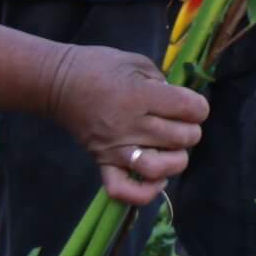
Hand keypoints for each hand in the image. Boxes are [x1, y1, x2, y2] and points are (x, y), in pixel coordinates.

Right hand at [43, 45, 209, 207]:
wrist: (56, 83)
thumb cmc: (99, 67)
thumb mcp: (137, 62)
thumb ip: (163, 83)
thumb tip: (182, 104)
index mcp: (139, 96)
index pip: (189, 109)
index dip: (199, 107)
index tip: (191, 103)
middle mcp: (129, 125)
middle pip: (182, 138)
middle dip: (191, 130)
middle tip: (180, 122)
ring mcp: (114, 148)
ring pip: (158, 168)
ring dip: (176, 160)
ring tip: (172, 149)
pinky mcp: (102, 163)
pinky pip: (123, 190)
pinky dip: (145, 193)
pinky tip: (157, 178)